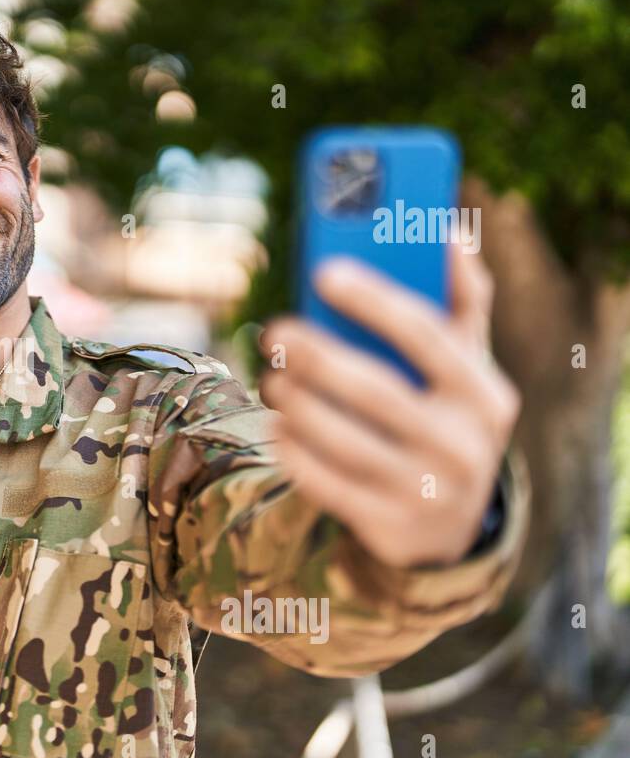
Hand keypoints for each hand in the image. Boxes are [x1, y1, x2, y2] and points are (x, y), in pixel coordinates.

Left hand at [258, 243, 519, 567]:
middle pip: (374, 390)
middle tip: (276, 330)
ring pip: (343, 439)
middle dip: (316, 356)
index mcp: (484, 393)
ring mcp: (426, 490)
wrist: (453, 526)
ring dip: (296, 403)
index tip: (323, 271)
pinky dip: (294, 450)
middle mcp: (463, 443)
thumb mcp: (468, 367)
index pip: (426, 335)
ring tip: (272, 378)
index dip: (374, 300)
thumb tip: (448, 231)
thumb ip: (463, 302)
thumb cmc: (449, 417)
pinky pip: (326, 484)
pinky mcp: (388, 524)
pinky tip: (277, 425)